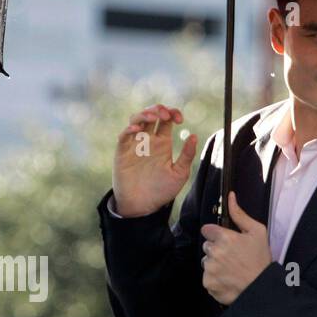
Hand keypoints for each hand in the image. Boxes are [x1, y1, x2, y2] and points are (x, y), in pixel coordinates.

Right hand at [113, 103, 197, 217]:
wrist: (142, 206)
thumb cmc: (161, 191)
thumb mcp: (179, 174)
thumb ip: (187, 155)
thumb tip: (194, 136)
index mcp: (162, 142)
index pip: (166, 119)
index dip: (173, 113)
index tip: (180, 120)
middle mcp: (148, 140)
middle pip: (151, 114)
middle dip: (158, 109)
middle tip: (166, 116)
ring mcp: (134, 145)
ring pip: (136, 120)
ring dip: (144, 114)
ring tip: (153, 117)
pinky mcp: (122, 152)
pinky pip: (123, 135)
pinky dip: (129, 129)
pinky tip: (137, 129)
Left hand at [200, 192, 271, 305]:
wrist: (261, 287)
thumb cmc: (261, 259)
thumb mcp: (257, 232)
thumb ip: (239, 214)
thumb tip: (230, 197)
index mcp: (224, 238)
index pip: (206, 230)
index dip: (216, 235)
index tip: (225, 241)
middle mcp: (214, 253)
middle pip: (206, 246)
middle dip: (216, 250)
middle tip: (232, 257)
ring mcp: (210, 269)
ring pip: (206, 262)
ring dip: (215, 265)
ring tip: (231, 269)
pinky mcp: (208, 283)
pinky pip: (206, 277)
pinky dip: (215, 279)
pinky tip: (228, 279)